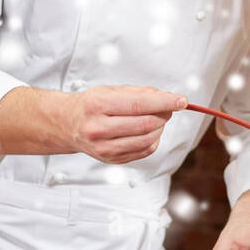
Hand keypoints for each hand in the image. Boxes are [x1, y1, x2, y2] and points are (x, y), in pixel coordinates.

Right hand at [63, 85, 184, 163]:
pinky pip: (144, 151)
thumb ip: (140, 93)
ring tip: (158, 118)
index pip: (139, 104)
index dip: (165, 102)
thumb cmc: (92, 105)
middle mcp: (98, 128)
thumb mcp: (111, 90)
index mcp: (97, 105)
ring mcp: (104, 147)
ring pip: (148, 140)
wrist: (68, 125)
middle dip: (165, 114)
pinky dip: (154, 140)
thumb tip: (168, 97)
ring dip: (161, 128)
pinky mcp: (111, 159)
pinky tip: (149, 131)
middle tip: (169, 107)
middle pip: (146, 124)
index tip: (182, 100)